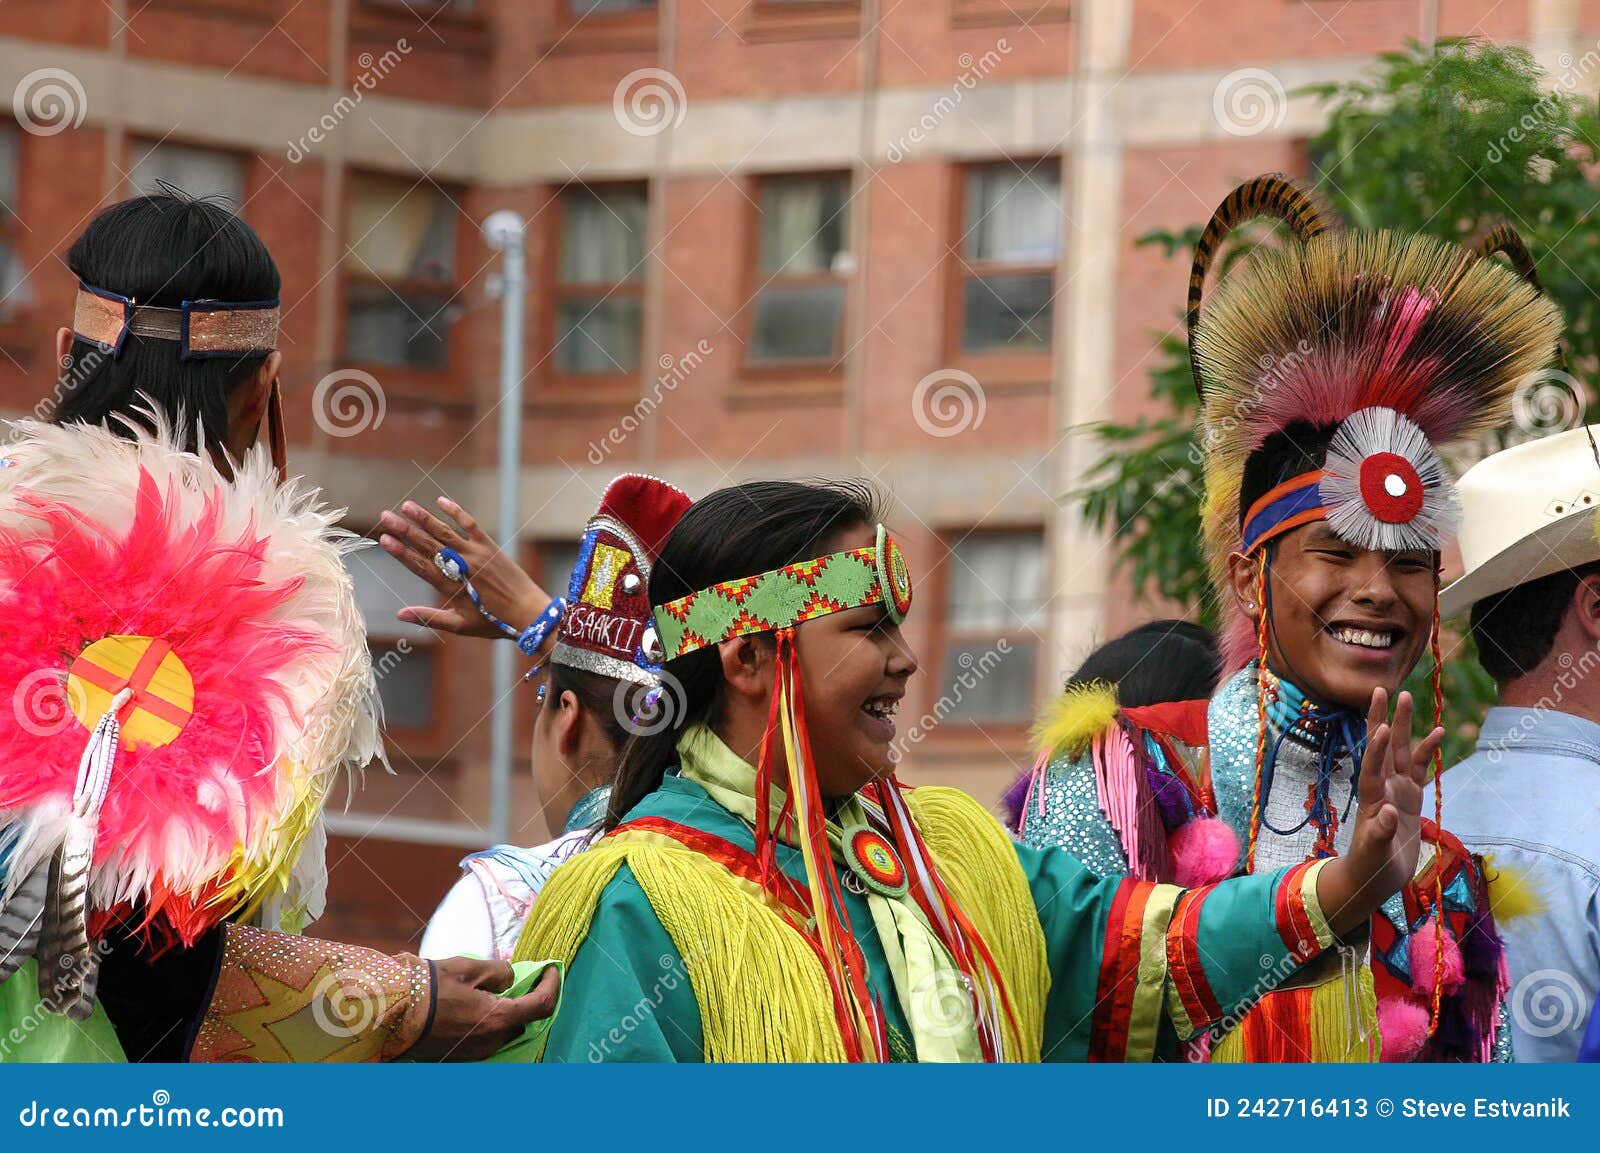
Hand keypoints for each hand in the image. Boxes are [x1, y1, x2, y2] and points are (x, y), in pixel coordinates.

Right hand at [378, 496, 548, 639]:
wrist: (529, 613)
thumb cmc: (494, 622)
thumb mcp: (460, 625)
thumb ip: (429, 616)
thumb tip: (400, 614)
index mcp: (453, 586)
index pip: (421, 566)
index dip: (402, 552)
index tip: (384, 539)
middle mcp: (463, 566)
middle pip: (429, 545)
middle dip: (406, 530)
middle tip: (385, 516)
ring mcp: (477, 554)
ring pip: (446, 532)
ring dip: (425, 518)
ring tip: (406, 506)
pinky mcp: (490, 546)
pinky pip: (471, 525)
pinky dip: (456, 512)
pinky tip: (441, 501)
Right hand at [406, 957, 560, 1061]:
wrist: (391, 1012)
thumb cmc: (430, 987)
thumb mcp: (470, 968)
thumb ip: (500, 971)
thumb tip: (511, 978)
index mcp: (498, 1019)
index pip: (541, 1005)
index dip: (553, 985)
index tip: (553, 969)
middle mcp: (491, 1042)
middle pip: (523, 1021)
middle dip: (528, 1000)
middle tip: (524, 979)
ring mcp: (475, 1053)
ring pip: (504, 1031)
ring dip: (507, 1013)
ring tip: (496, 991)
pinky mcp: (460, 1056)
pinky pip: (486, 1039)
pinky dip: (490, 1023)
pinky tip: (477, 1007)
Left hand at [1318, 688, 1445, 936]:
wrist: (1374, 877)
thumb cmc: (1370, 866)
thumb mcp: (1374, 854)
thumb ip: (1380, 833)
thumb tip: (1389, 813)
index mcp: (1372, 799)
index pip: (1371, 769)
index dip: (1373, 750)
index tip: (1377, 728)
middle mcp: (1382, 787)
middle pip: (1382, 747)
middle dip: (1382, 718)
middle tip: (1383, 689)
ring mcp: (1396, 789)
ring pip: (1400, 751)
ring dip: (1403, 726)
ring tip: (1408, 697)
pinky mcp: (1410, 797)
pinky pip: (1419, 768)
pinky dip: (1427, 751)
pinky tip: (1438, 732)